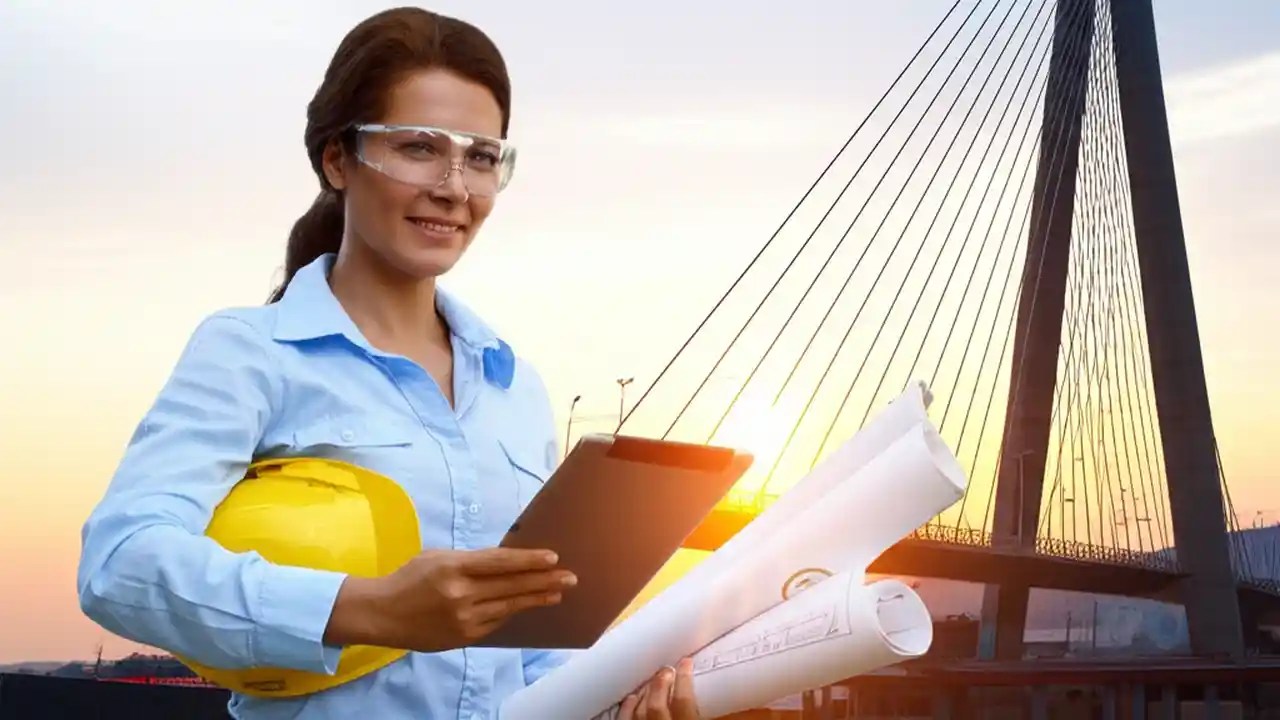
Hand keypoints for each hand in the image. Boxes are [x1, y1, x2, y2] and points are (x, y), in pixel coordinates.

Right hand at [325, 547, 575, 651]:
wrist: (382, 614)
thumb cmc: (411, 578)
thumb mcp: (438, 558)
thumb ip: (470, 561)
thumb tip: (506, 563)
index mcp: (453, 568)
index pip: (500, 562)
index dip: (529, 560)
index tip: (552, 557)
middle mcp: (460, 594)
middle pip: (511, 586)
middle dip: (544, 581)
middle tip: (570, 577)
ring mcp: (463, 619)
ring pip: (508, 607)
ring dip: (536, 599)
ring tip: (558, 592)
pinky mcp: (463, 637)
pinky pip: (495, 622)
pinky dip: (512, 612)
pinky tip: (528, 605)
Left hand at [617, 657, 700, 719]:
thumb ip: (708, 714)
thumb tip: (719, 707)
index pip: (683, 701)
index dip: (684, 678)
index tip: (686, 662)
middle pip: (656, 703)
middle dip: (660, 683)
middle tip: (666, 669)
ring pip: (638, 711)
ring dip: (644, 693)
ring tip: (651, 681)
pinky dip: (626, 708)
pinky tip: (629, 700)